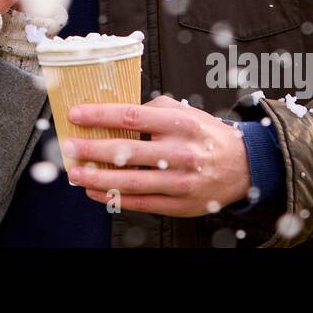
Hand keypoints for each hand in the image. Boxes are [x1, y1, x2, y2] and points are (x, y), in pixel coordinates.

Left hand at [61, 96, 252, 216]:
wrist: (243, 166)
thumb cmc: (207, 136)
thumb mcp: (185, 112)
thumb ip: (152, 109)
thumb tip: (117, 111)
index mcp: (179, 124)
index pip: (132, 116)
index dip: (100, 116)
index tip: (77, 114)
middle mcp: (180, 152)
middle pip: (127, 151)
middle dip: (92, 149)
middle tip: (69, 146)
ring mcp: (180, 181)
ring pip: (130, 182)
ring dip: (97, 178)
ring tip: (76, 173)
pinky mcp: (179, 204)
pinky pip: (140, 202)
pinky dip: (113, 198)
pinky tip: (95, 191)